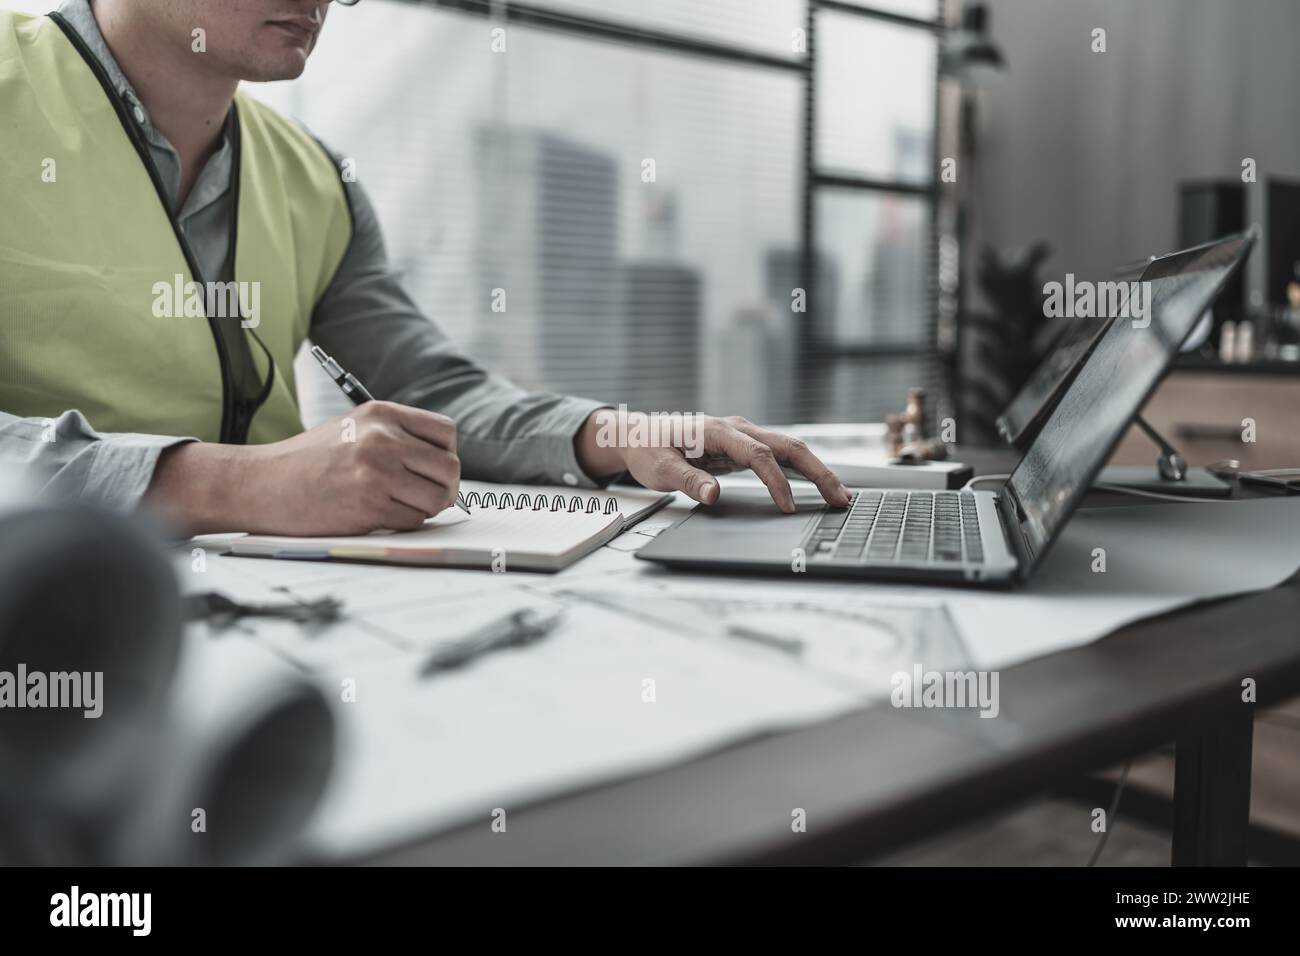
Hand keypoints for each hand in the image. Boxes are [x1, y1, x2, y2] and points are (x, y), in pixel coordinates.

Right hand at [148, 402, 460, 534]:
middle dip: (445, 487)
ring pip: (437, 498)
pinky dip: (405, 523)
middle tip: (430, 497)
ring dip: (427, 508)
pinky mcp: (369, 505)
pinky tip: (382, 517)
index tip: (432, 469)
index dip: (445, 455)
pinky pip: (414, 520)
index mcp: (382, 414)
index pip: (446, 433)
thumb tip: (443, 463)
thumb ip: (396, 436)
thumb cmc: (307, 460)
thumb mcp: (353, 427)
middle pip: (449, 468)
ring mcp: (377, 472)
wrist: (260, 483)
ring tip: (403, 507)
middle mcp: (383, 438)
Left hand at [576, 409, 849, 512]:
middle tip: (840, 499)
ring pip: (789, 449)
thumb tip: (714, 495)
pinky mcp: (743, 446)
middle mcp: (736, 429)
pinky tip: (816, 486)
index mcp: (717, 431)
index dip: (775, 481)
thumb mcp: (660, 469)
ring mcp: (742, 436)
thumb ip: (687, 481)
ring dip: (816, 470)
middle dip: (817, 471)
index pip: (757, 455)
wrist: (639, 435)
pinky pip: (779, 456)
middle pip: (787, 446)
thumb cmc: (648, 450)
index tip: (787, 507)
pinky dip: (801, 471)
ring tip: (839, 496)